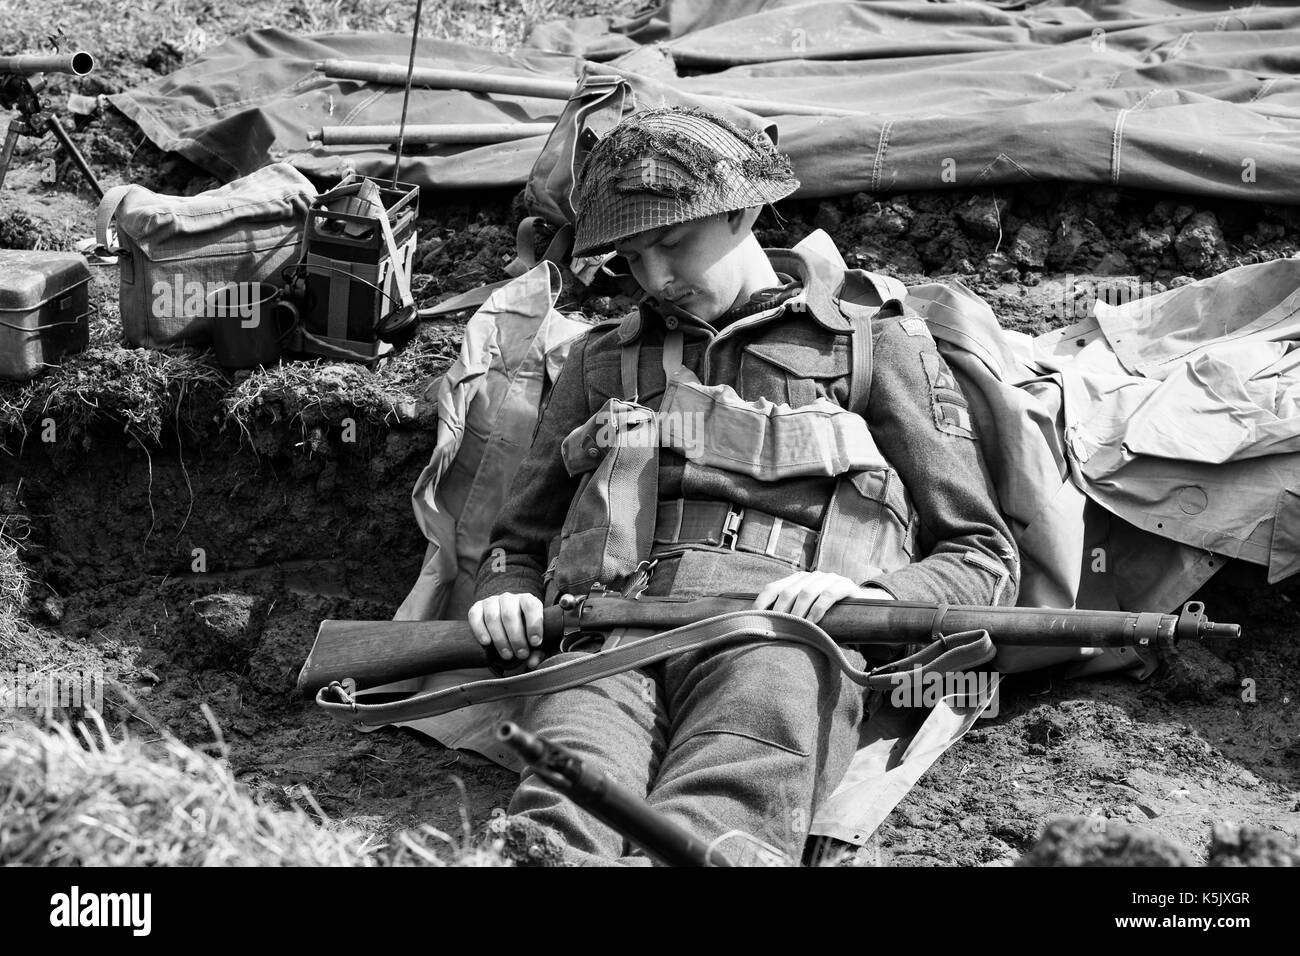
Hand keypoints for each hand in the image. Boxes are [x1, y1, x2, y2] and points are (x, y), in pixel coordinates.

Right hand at [468, 592, 544, 669]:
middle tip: (521, 654)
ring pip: (493, 617)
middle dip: (516, 638)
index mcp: (527, 600)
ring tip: (507, 655)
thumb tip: (532, 662)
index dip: (534, 624)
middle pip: (510, 615)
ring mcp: (491, 601)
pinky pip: (475, 616)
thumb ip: (537, 651)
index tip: (535, 642)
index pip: (531, 606)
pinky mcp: (477, 607)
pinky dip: (480, 630)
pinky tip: (486, 643)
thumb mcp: (534, 640)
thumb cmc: (523, 632)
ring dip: (500, 639)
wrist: (503, 624)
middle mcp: (509, 598)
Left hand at [753, 571, 892, 623]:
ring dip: (798, 612)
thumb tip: (764, 639)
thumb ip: (792, 621)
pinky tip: (814, 623)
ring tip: (795, 629)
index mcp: (797, 581)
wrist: (865, 609)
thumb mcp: (808, 616)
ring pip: (806, 592)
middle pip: (788, 591)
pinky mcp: (845, 585)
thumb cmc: (831, 618)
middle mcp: (811, 576)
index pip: (772, 588)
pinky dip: (818, 609)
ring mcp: (828, 578)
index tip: (753, 621)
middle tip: (777, 631)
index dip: (761, 604)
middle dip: (780, 612)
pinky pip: (828, 594)